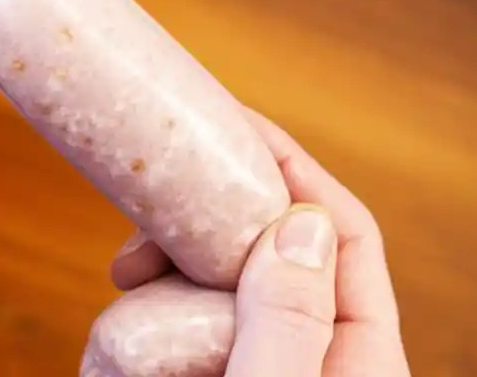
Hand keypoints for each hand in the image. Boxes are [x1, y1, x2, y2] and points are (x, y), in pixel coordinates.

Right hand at [110, 110, 411, 375]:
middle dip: (209, 218)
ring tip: (125, 275)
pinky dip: (143, 319)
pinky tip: (117, 333)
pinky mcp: (198, 374)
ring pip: (216, 288)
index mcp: (359, 362)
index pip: (347, 234)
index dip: (290, 168)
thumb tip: (300, 221)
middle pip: (274, 250)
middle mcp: (312, 359)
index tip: (227, 124)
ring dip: (166, 270)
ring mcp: (251, 367)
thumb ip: (289, 322)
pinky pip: (176, 330)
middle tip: (148, 218)